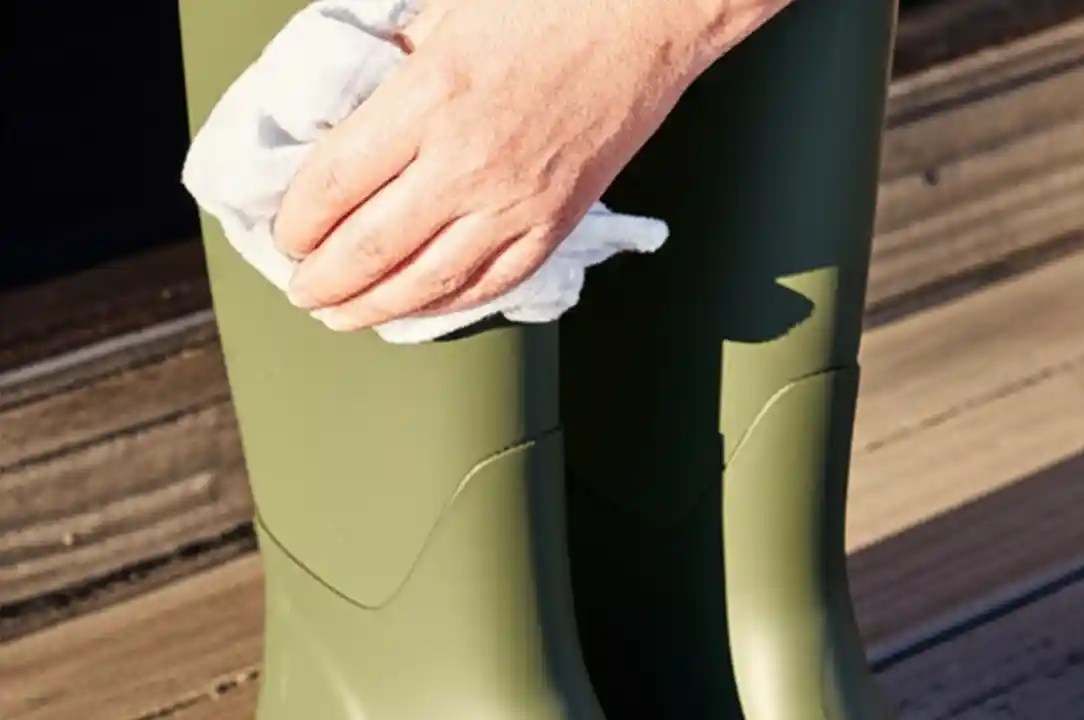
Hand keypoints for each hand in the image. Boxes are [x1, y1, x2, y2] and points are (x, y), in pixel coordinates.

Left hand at [274, 0, 740, 329]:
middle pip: (369, 248)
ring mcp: (515, 202)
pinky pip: (491, 283)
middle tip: (303, 287)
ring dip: (373, 308)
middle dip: (321, 280)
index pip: (334, 186)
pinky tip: (418, 311)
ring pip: (426, 282)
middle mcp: (467, 162)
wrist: (645, 18)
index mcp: (428, 99)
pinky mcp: (556, 222)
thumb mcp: (445, 15)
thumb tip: (344, 120)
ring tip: (343, 315)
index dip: (297, 223)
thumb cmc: (552, 3)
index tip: (285, 233)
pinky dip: (446, 305)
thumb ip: (391, 70)